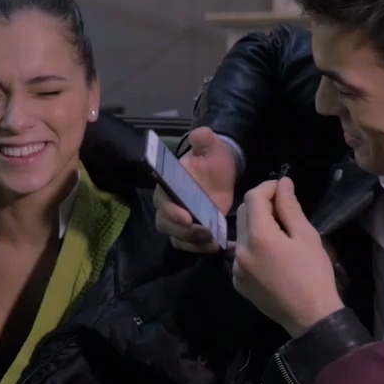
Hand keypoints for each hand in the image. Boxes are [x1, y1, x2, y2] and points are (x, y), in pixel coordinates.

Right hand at [153, 127, 237, 252]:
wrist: (221, 173)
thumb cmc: (212, 160)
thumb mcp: (211, 147)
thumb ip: (204, 140)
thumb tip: (198, 135)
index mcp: (167, 185)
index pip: (162, 201)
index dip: (172, 211)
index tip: (187, 217)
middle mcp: (168, 204)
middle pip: (165, 224)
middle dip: (183, 231)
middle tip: (204, 231)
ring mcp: (179, 220)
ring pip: (176, 237)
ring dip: (192, 242)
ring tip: (211, 241)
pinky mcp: (191, 231)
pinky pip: (188, 245)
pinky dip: (200, 248)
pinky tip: (216, 246)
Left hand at [232, 177, 342, 335]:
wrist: (310, 317)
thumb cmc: (314, 274)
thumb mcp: (306, 236)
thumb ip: (290, 207)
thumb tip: (282, 183)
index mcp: (258, 237)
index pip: (253, 197)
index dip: (268, 187)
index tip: (283, 188)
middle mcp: (240, 250)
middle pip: (244, 213)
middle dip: (262, 205)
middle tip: (285, 210)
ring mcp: (236, 268)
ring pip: (241, 234)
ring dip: (257, 226)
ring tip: (280, 234)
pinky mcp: (237, 281)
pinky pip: (241, 254)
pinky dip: (253, 247)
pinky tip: (272, 256)